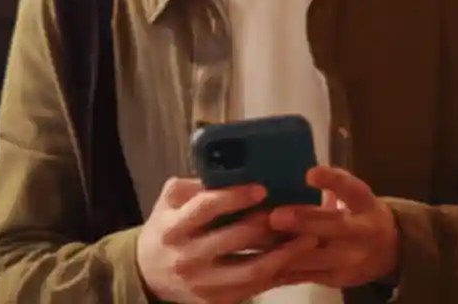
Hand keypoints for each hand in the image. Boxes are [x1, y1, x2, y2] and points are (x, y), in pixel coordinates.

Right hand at [137, 177, 319, 303]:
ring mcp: (202, 284)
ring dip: (283, 254)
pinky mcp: (215, 302)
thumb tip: (233, 168)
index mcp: (173, 226)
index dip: (235, 197)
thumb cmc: (167, 227)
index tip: (262, 188)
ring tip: (309, 238)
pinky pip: (253, 288)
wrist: (148, 273)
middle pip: (235, 238)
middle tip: (297, 211)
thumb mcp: (170, 201)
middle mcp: (186, 257)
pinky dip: (276, 274)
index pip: (206, 208)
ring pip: (250, 269)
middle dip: (269, 224)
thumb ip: (195, 185)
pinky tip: (294, 259)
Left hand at [268, 166, 399, 289]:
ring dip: (285, 248)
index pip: (352, 190)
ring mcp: (350, 260)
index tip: (311, 173)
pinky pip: (306, 275)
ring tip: (258, 238)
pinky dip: (284, 269)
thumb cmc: (361, 213)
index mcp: (365, 204)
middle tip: (275, 216)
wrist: (389, 252)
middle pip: (333, 226)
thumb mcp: (355, 195)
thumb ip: (333, 184)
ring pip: (315, 256)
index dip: (333, 181)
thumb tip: (297, 168)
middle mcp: (362, 232)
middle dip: (303, 221)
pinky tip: (262, 259)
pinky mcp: (336, 279)